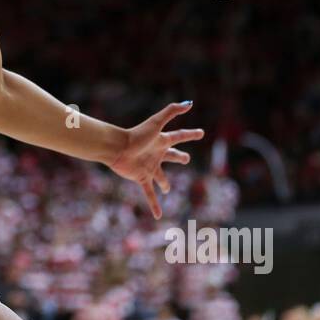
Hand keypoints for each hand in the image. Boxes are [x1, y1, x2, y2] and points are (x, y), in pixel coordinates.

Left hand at [106, 100, 203, 218]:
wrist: (117, 148)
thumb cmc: (137, 134)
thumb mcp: (157, 122)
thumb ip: (172, 111)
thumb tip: (189, 103)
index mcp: (162, 141)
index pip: (180, 136)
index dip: (191, 135)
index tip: (201, 133)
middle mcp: (156, 154)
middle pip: (171, 156)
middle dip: (179, 157)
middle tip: (186, 159)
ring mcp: (150, 167)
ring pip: (161, 177)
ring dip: (164, 183)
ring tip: (167, 189)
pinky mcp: (142, 178)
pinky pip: (149, 193)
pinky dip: (154, 205)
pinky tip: (158, 216)